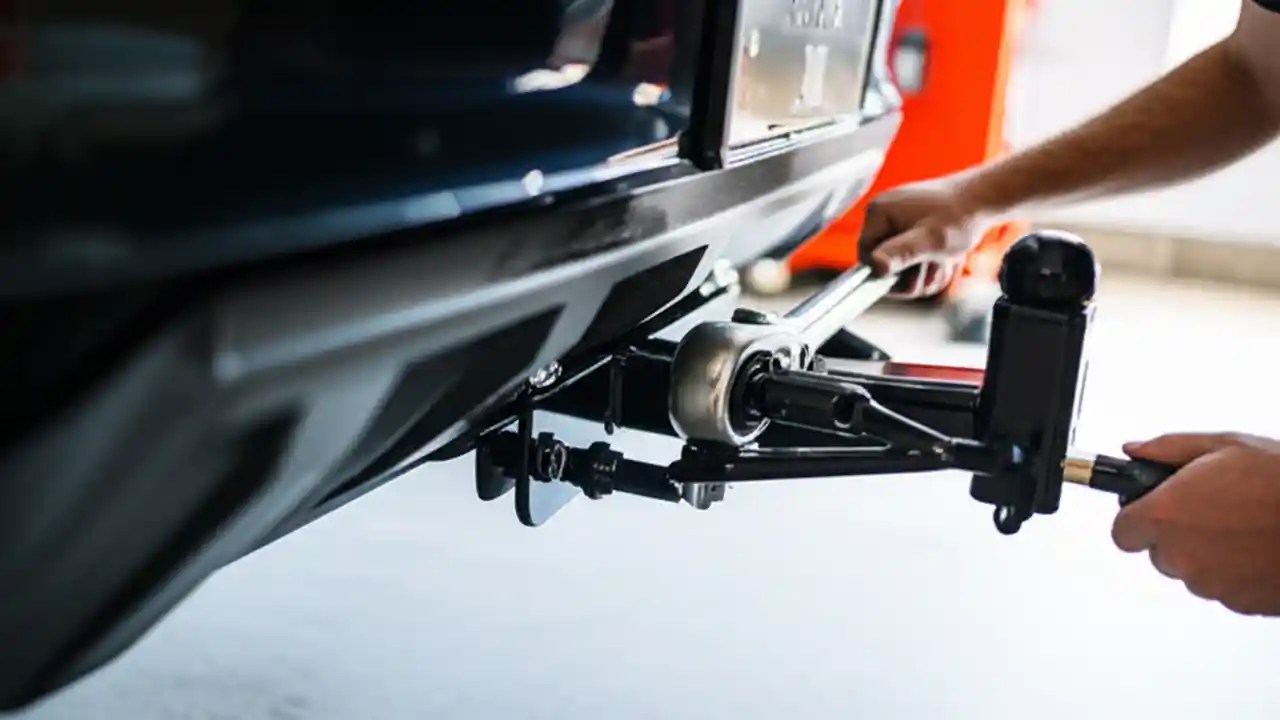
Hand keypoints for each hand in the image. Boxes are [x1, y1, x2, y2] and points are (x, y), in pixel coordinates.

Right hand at [857, 179, 984, 298]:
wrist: (984, 200)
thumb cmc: (959, 217)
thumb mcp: (930, 240)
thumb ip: (901, 253)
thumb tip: (875, 267)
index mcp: (879, 212)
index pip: (865, 255)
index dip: (885, 273)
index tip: (909, 277)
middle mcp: (883, 215)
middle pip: (883, 264)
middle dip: (910, 275)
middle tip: (934, 267)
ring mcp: (896, 222)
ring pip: (899, 266)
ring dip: (923, 273)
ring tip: (943, 261)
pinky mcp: (910, 228)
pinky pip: (910, 258)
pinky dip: (927, 264)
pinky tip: (944, 258)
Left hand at [1112, 432, 1279, 615]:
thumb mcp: (1223, 446)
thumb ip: (1168, 449)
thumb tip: (1135, 452)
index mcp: (1166, 515)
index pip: (1123, 532)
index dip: (1137, 519)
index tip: (1152, 510)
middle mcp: (1181, 555)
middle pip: (1159, 553)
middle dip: (1177, 535)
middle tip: (1212, 511)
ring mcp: (1210, 584)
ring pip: (1193, 572)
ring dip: (1208, 554)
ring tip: (1243, 526)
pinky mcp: (1239, 604)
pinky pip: (1224, 589)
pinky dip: (1235, 573)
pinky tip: (1256, 548)